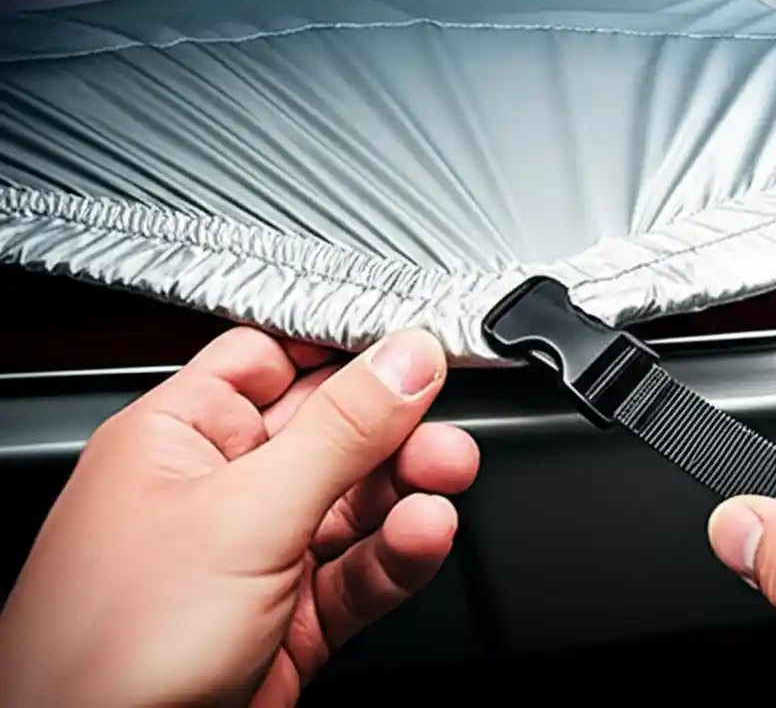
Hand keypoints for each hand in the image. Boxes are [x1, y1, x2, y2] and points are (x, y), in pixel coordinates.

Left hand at [0, 327, 477, 705]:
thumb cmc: (111, 645)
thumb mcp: (245, 512)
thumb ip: (339, 433)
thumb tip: (406, 359)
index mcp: (179, 439)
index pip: (272, 360)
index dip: (344, 352)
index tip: (415, 350)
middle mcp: (218, 493)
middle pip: (330, 436)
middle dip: (394, 432)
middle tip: (444, 433)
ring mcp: (257, 559)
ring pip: (354, 507)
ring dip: (406, 493)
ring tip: (446, 481)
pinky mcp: (292, 620)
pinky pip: (360, 571)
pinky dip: (397, 554)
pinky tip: (422, 536)